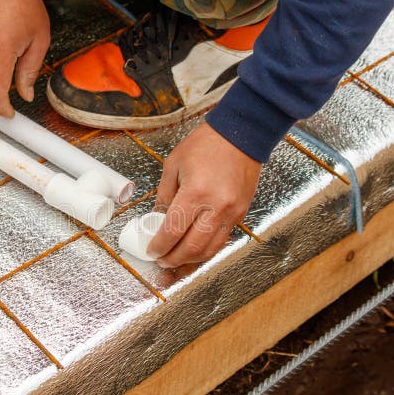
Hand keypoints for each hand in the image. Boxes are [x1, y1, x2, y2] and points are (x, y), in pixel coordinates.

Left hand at [147, 124, 261, 267]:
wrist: (242, 135)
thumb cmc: (206, 145)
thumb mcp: (173, 165)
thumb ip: (164, 195)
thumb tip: (157, 218)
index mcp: (195, 193)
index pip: (173, 231)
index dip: (159, 246)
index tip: (151, 250)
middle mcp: (216, 207)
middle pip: (192, 247)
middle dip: (173, 258)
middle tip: (161, 259)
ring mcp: (231, 213)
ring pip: (210, 249)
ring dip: (190, 259)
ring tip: (176, 258)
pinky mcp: (241, 213)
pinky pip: (222, 240)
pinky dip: (206, 248)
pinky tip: (194, 247)